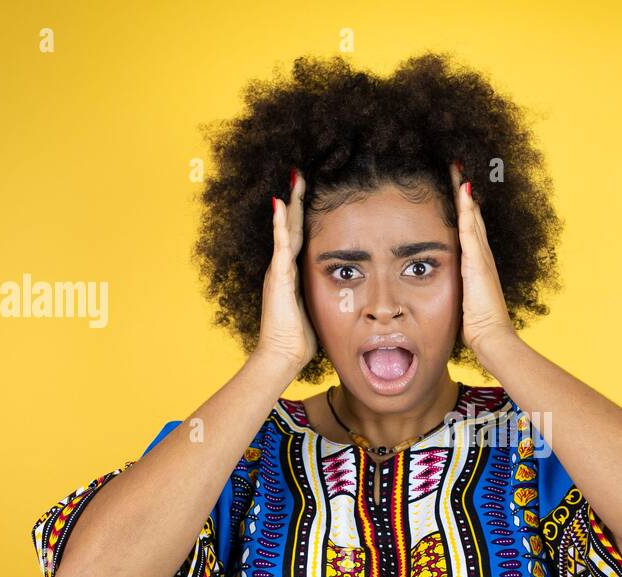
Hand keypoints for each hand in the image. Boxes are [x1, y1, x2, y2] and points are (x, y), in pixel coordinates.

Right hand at [255, 169, 317, 366]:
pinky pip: (281, 245)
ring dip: (290, 204)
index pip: (301, 238)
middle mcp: (283, 268)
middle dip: (297, 201)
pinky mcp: (278, 278)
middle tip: (300, 175)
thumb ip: (323, 298)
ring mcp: (278, 271)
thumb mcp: (316, 311)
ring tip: (294, 180)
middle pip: (293, 227)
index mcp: (293, 275)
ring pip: (286, 230)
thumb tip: (343, 298)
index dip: (304, 217)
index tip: (310, 196)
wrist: (282, 355)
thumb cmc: (299, 340)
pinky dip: (281, 224)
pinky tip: (281, 205)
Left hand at [450, 161, 516, 357]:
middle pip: (472, 215)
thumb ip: (458, 293)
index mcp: (477, 264)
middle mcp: (482, 256)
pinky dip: (467, 210)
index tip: (455, 187)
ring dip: (465, 193)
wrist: (492, 337)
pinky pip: (470, 230)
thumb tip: (450, 295)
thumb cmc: (477, 326)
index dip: (462, 207)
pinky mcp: (477, 263)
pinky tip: (462, 191)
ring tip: (458, 168)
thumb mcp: (463, 303)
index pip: (468, 228)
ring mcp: (481, 258)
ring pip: (472, 216)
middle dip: (463, 191)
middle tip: (457, 165)